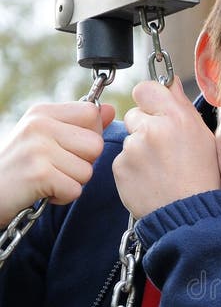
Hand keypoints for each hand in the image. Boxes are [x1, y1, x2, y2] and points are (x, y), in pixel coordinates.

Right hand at [0, 101, 111, 225]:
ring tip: (48, 179)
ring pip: (87, 171)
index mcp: (43, 112)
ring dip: (72, 182)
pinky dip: (62, 197)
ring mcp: (38, 148)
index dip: (90, 135)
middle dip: (83, 163)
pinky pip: (75, 190)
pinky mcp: (39, 174)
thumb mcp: (46, 136)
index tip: (69, 147)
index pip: (91, 112)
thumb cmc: (21, 165)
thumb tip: (113, 110)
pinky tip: (44, 191)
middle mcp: (40, 125)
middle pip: (96, 145)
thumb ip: (80, 124)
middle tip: (57, 168)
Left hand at [113, 76, 220, 218]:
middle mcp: (152, 129)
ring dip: (139, 150)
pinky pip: (121, 160)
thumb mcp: (203, 137)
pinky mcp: (120, 168)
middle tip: (163, 151)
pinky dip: (132, 169)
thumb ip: (182, 106)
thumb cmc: (202, 176)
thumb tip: (169, 82)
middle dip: (144, 128)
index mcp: (176, 117)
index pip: (146, 89)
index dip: (150, 101)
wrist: (189, 215)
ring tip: (159, 170)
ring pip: (129, 139)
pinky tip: (149, 180)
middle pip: (134, 114)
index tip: (156, 114)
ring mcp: (133, 149)